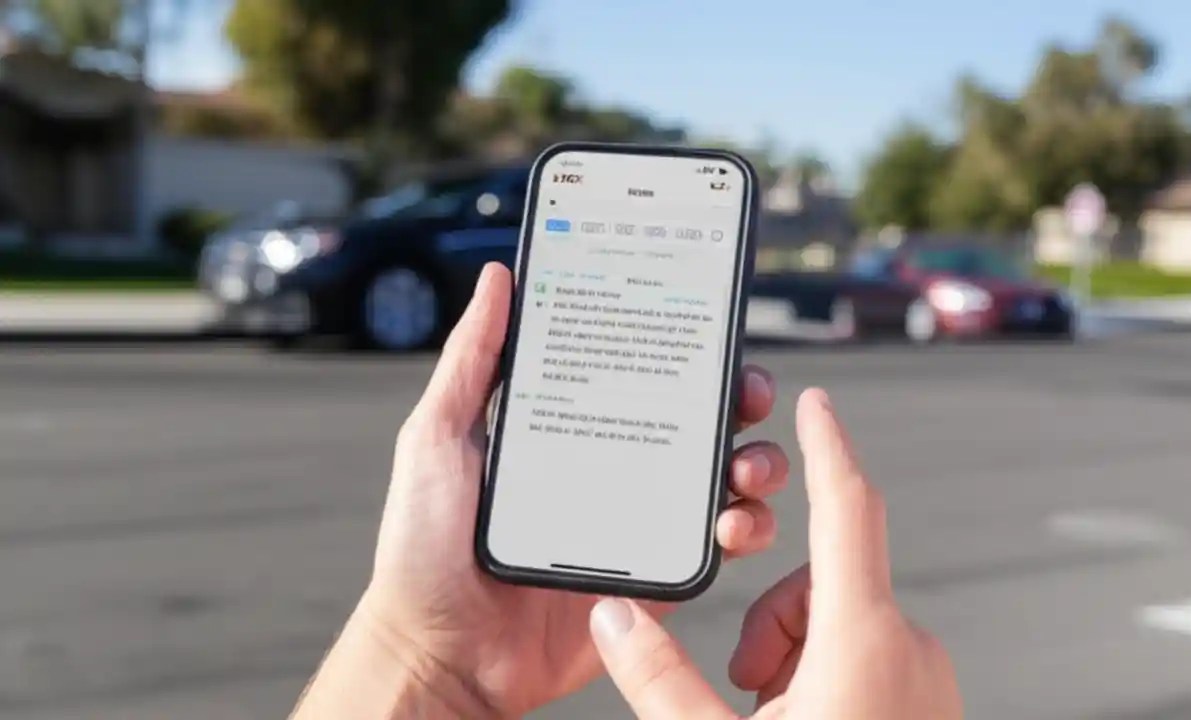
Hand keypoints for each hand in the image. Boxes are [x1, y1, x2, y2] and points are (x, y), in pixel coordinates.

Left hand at [346, 263, 787, 716]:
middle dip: (737, 397)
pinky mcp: (654, 576)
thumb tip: (499, 279)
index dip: (680, 345)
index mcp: (569, 427)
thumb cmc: (423, 549)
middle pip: (695, 417)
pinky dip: (745, 528)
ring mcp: (636, 520)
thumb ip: (472, 360)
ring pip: (723, 476)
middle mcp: (611, 465)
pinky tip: (733, 522)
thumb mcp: (436, 437)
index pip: (637, 371)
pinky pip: (716, 545)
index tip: (707, 321)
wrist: (439, 653)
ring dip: (755, 460)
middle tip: (746, 392)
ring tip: (747, 466)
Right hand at [586, 389, 961, 718]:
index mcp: (866, 641)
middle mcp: (908, 647)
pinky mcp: (926, 706)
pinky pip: (868, 656)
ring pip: (843, 623)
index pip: (848, 510)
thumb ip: (662, 679)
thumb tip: (613, 620)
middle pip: (826, 581)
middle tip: (744, 689)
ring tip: (771, 719)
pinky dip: (826, 675)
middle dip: (771, 617)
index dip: (828, 448)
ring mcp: (924, 680)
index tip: (817, 401)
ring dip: (793, 653)